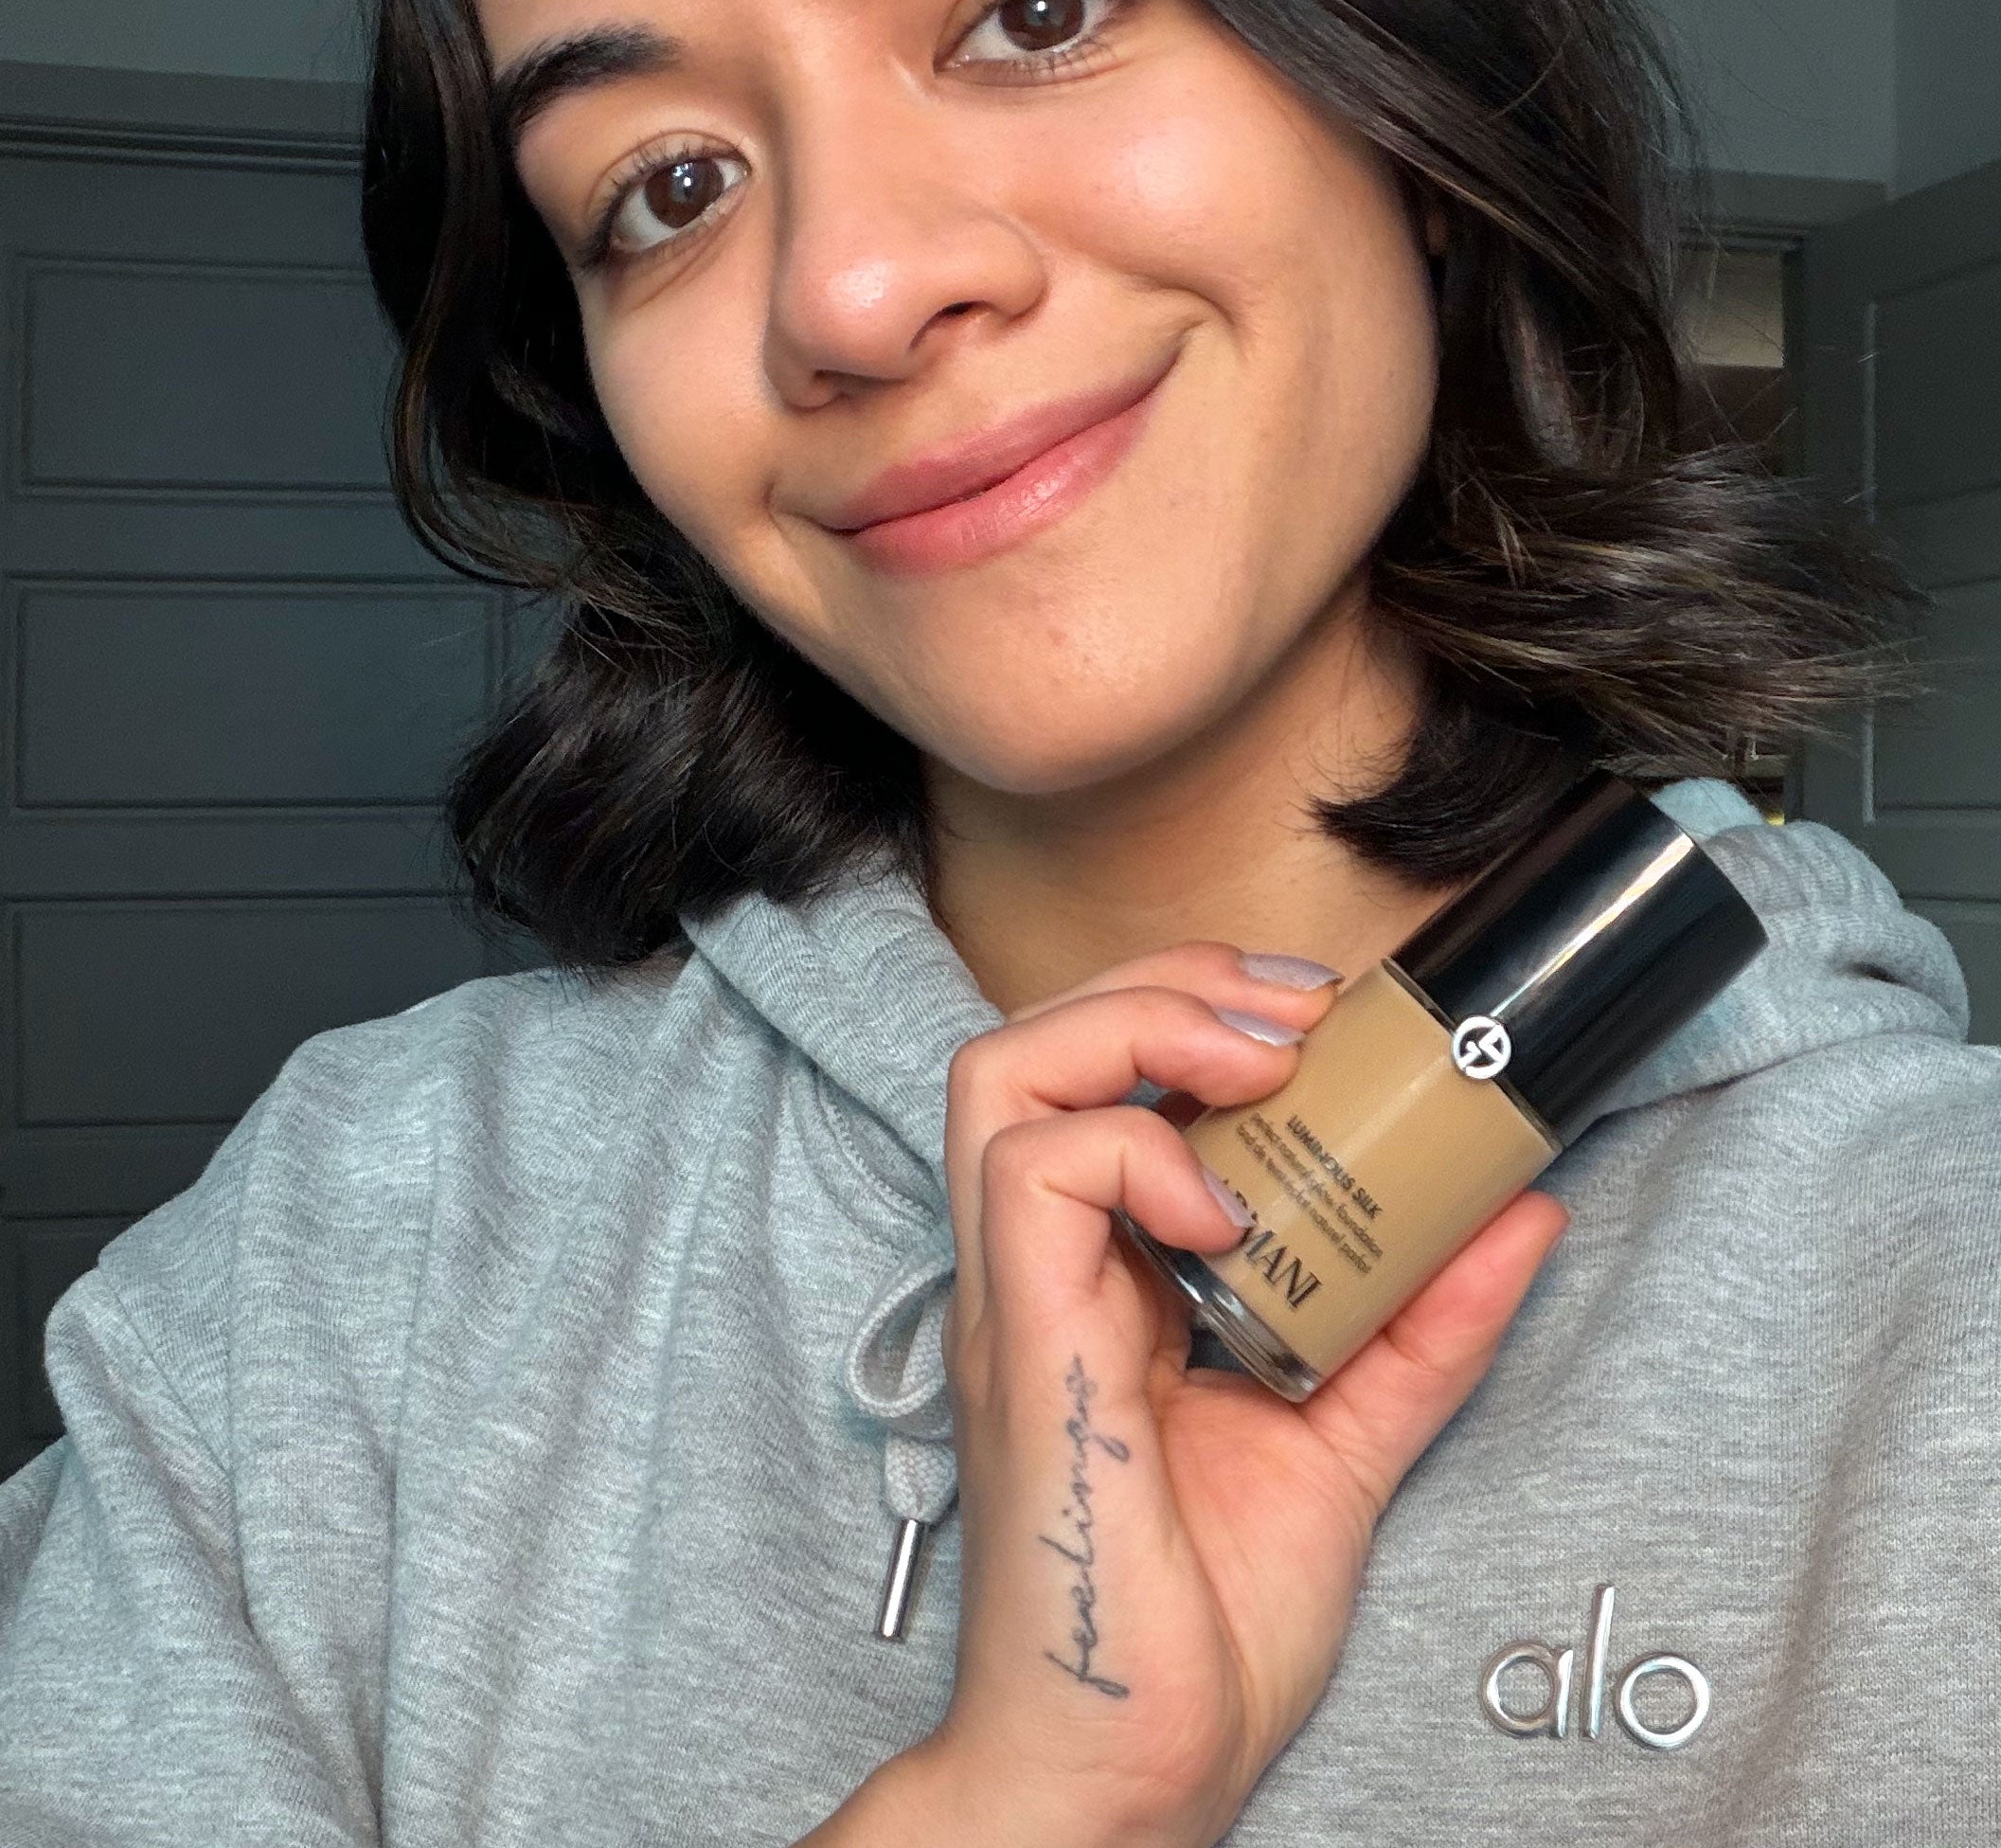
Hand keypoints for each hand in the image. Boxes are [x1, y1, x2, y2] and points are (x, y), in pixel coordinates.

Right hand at [913, 941, 1567, 1847]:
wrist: (1135, 1769)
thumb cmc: (1205, 1622)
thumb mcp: (1348, 1437)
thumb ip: (1426, 1325)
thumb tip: (1524, 1210)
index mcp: (1100, 1276)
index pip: (1100, 1076)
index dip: (1199, 1009)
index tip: (1327, 1023)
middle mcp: (1042, 1268)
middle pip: (1036, 1039)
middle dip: (1171, 983)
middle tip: (1296, 1017)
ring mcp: (1020, 1298)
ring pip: (1002, 1070)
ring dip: (1138, 1028)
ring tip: (1257, 1065)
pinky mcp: (1025, 1340)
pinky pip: (1036, 1171)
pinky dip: (1139, 1149)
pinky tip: (1226, 1211)